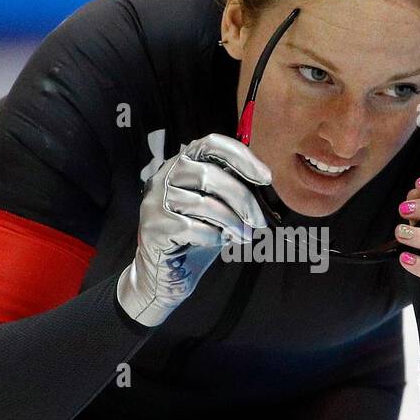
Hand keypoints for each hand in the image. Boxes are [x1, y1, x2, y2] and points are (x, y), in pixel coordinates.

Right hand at [116, 133, 270, 326]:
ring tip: (245, 236)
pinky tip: (218, 241)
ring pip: (202, 203)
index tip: (266, 178)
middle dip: (243, 199)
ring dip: (232, 222)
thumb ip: (234, 192)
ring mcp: (155, 201)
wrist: (167, 275)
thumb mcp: (221, 209)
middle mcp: (164, 176)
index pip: (210, 144)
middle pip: (209, 174)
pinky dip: (212, 236)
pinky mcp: (153, 226)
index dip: (241, 157)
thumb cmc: (198, 237)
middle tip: (260, 221)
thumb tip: (266, 185)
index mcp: (183, 164)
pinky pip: (191, 227)